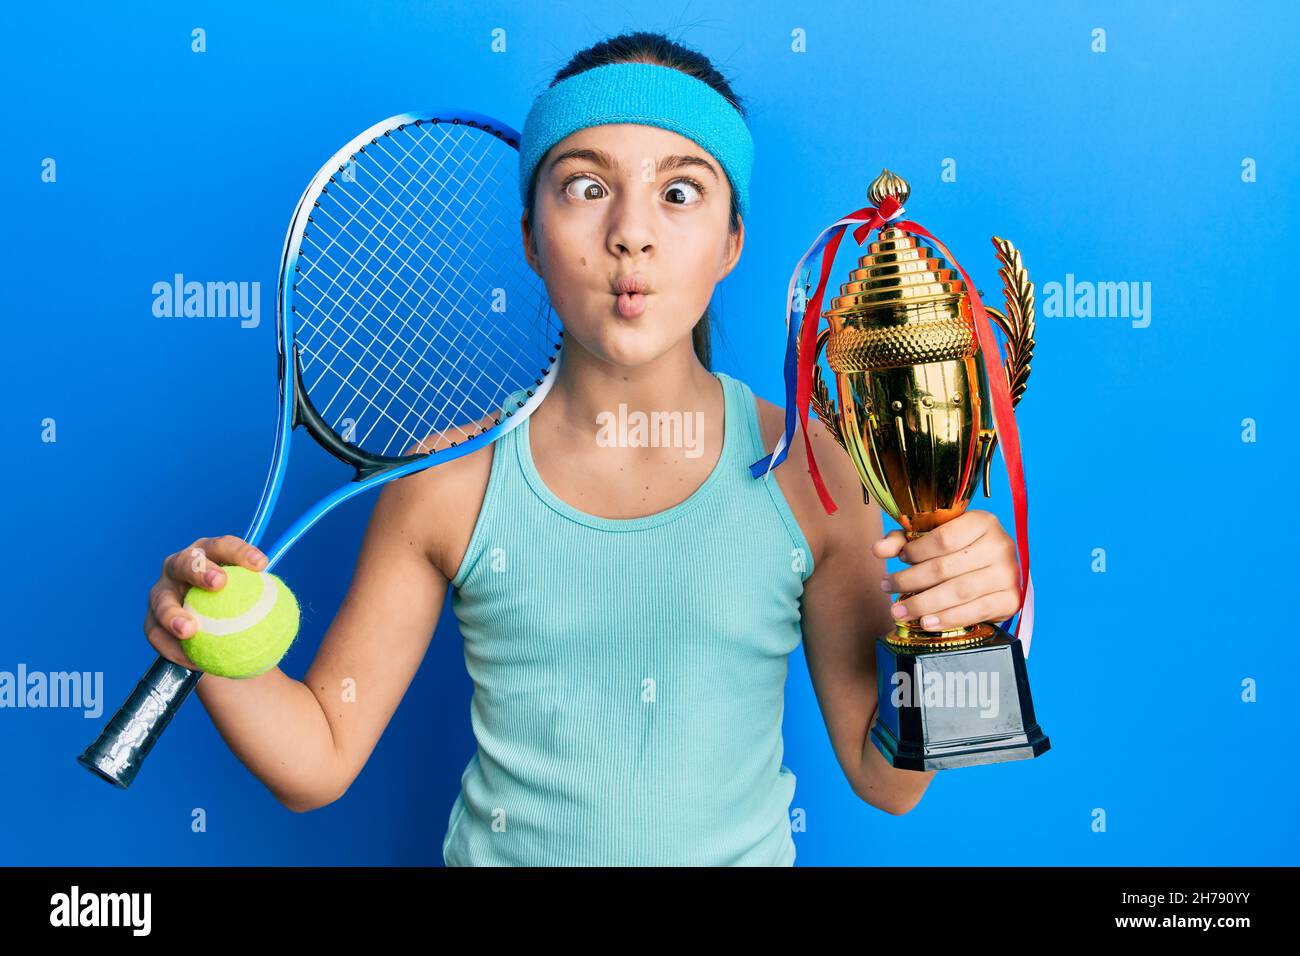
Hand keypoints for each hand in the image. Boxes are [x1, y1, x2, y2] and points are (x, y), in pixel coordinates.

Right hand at [143, 535, 267, 668]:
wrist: (224, 649)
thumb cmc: (251, 622)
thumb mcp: (268, 611)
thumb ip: (280, 604)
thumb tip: (317, 609)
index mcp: (210, 555)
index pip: (223, 547)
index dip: (240, 551)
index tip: (262, 565)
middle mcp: (180, 569)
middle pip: (186, 563)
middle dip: (201, 569)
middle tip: (220, 584)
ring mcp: (162, 596)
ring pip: (163, 601)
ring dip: (174, 613)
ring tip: (191, 630)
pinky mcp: (152, 624)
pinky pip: (158, 637)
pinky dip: (174, 649)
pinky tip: (193, 662)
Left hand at [870, 511, 1020, 630]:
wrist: (995, 570)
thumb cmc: (961, 550)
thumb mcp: (933, 537)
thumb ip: (904, 541)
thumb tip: (878, 549)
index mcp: (983, 522)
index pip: (944, 538)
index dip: (917, 551)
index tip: (899, 559)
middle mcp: (1000, 545)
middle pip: (946, 567)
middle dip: (910, 581)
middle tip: (888, 588)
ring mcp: (1008, 574)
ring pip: (958, 592)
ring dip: (924, 604)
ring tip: (899, 611)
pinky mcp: (1011, 599)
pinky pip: (975, 612)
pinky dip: (947, 619)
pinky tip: (926, 622)